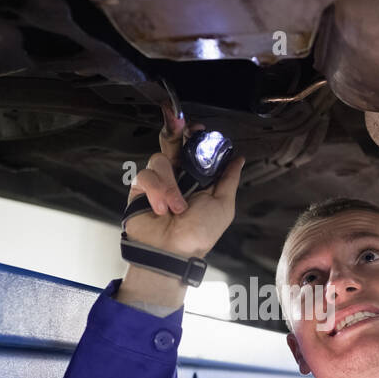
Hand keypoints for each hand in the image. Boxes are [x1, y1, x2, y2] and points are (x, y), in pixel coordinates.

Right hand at [124, 109, 243, 259]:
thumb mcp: (223, 206)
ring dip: (170, 184)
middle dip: (175, 130)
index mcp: (198, 178)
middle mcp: (177, 176)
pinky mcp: (140, 188)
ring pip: (160, 159)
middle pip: (173, 142)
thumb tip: (238, 159)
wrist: (172, 252)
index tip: (199, 129)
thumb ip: (229, 180)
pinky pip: (145, 175)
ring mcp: (158, 181)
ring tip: (176, 207)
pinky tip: (161, 208)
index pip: (195, 148)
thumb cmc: (198, 235)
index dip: (196, 135)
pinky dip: (156, 191)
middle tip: (178, 125)